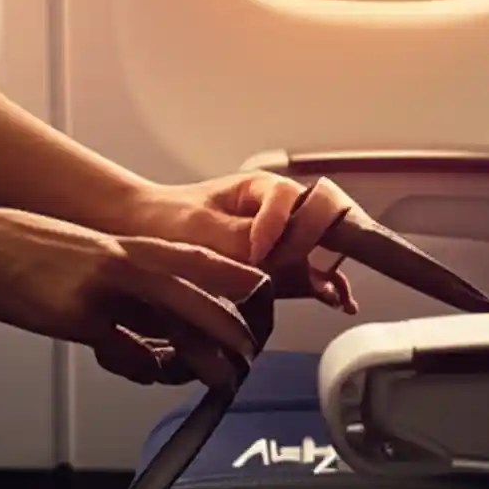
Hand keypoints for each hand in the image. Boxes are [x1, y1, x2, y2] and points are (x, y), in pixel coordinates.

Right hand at [0, 208, 268, 389]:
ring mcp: (102, 291)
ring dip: (201, 360)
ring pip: (171, 330)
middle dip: (230, 331)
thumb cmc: (28, 250)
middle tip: (249, 353)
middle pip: (195, 299)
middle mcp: (122, 263)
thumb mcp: (90, 253)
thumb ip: (127, 278)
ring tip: (220, 378)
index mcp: (127, 244)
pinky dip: (139, 369)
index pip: (196, 258)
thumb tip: (155, 316)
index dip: (233, 275)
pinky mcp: (78, 319)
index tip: (263, 289)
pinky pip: (125, 354)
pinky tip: (142, 370)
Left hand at [128, 172, 358, 313]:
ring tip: (339, 297)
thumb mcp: (200, 228)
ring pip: (320, 244)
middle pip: (321, 215)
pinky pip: (310, 269)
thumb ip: (239, 241)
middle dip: (321, 244)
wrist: (148, 233)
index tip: (258, 253)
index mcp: (261, 188)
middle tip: (313, 274)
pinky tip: (339, 301)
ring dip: (331, 267)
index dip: (280, 226)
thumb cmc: (170, 221)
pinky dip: (326, 283)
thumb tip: (272, 261)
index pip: (290, 198)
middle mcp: (280, 208)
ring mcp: (283, 235)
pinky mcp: (280, 262)